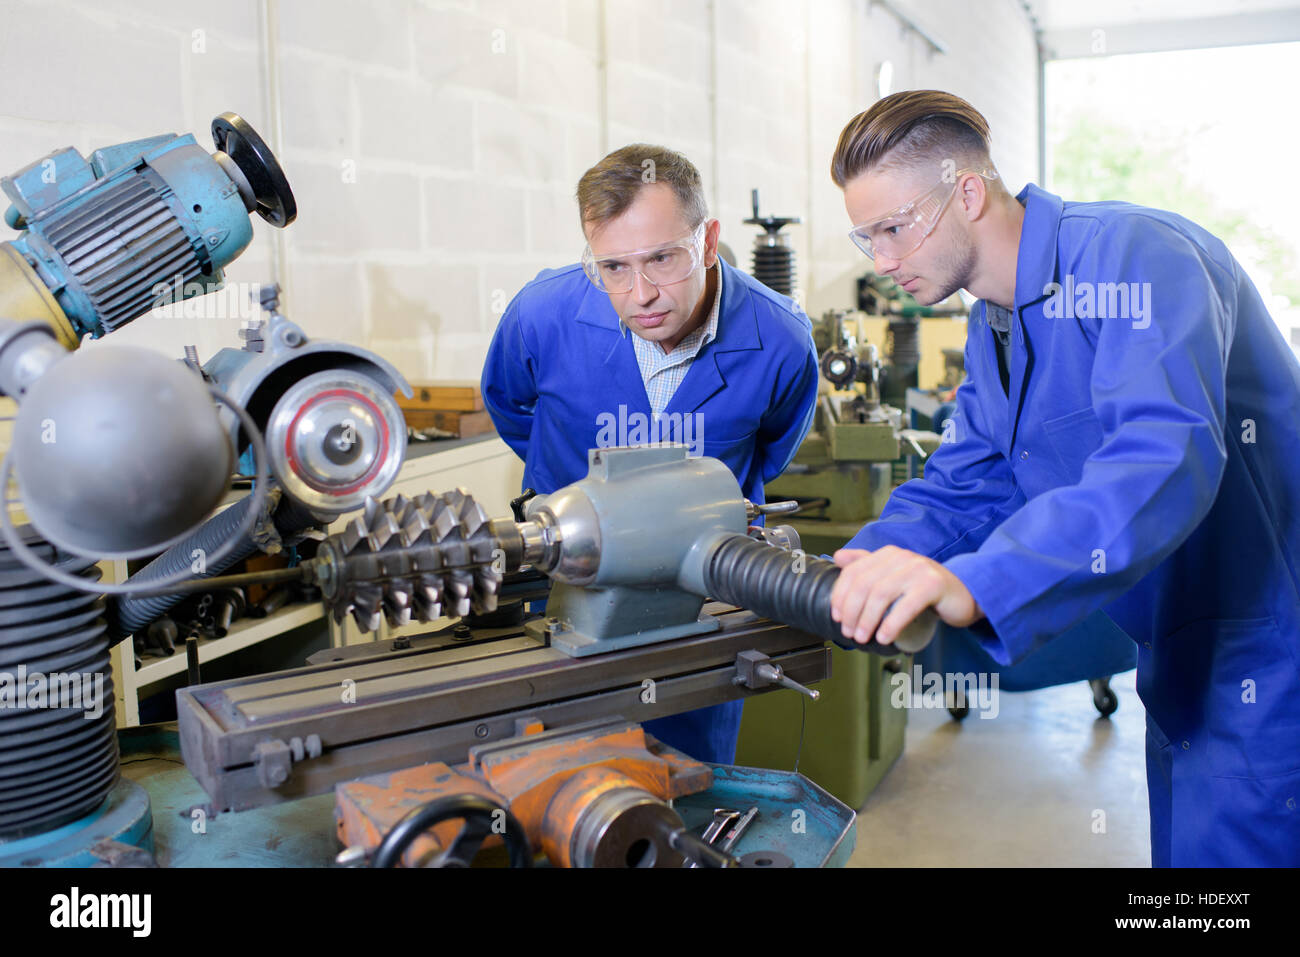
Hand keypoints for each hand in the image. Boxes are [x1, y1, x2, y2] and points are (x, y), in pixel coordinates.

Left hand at [830, 546, 982, 645]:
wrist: (964, 594)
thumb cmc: (926, 589)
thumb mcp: (894, 574)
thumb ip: (867, 563)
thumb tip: (837, 557)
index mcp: (887, 554)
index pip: (853, 572)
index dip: (840, 595)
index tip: (837, 616)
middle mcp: (901, 557)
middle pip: (864, 585)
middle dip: (852, 612)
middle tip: (849, 633)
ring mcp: (918, 569)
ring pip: (881, 594)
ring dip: (867, 620)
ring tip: (863, 637)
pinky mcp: (933, 584)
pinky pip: (906, 605)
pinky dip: (891, 623)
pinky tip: (884, 637)